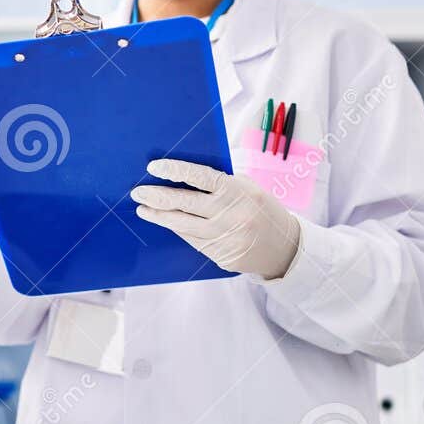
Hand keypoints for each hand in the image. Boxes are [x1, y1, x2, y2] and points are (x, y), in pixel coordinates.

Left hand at [131, 158, 300, 279]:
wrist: (285, 246)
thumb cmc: (261, 209)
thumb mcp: (248, 188)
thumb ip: (219, 183)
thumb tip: (181, 177)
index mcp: (237, 191)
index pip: (200, 177)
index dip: (174, 171)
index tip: (153, 168)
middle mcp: (230, 215)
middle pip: (184, 203)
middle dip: (156, 197)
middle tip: (138, 192)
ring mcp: (225, 238)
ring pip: (183, 225)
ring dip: (159, 217)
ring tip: (143, 209)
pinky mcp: (221, 256)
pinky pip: (192, 241)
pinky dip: (177, 230)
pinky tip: (166, 223)